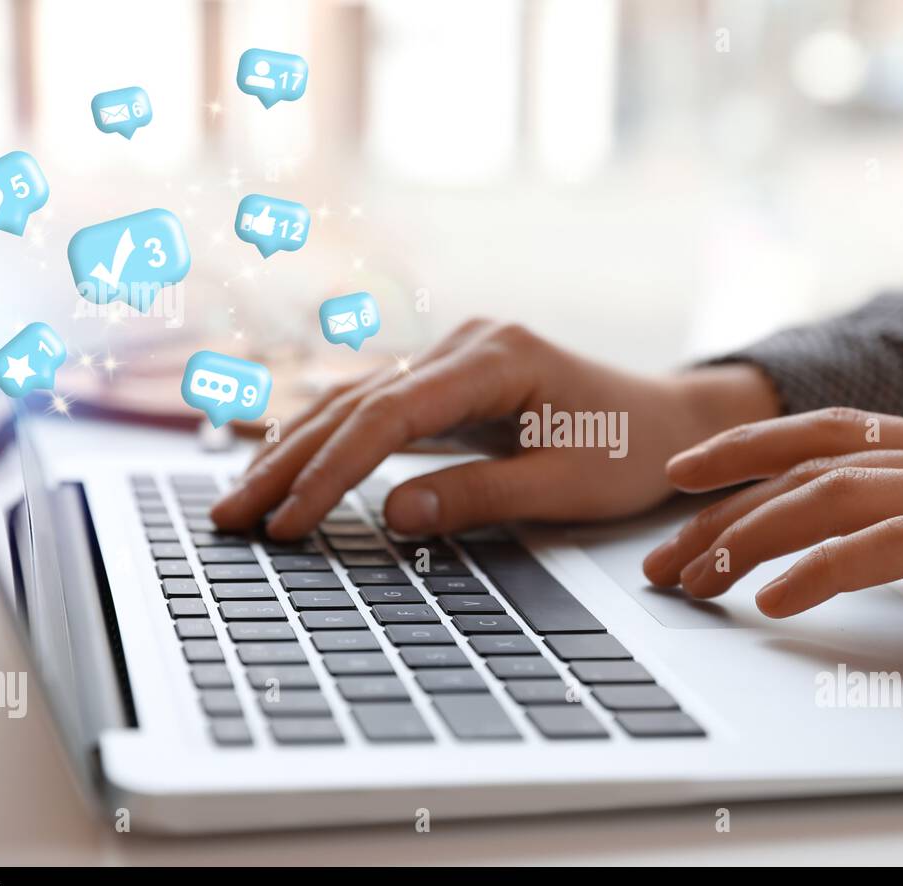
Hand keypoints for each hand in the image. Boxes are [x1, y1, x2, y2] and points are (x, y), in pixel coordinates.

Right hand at [212, 319, 779, 538]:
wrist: (671, 420)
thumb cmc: (631, 451)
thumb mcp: (564, 484)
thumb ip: (478, 497)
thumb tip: (390, 515)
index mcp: (496, 359)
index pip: (389, 415)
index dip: (331, 471)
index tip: (290, 522)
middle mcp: (466, 345)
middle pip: (356, 401)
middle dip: (289, 462)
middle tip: (231, 517)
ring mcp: (455, 357)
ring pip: (355, 400)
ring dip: (296, 450)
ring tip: (241, 500)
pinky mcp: (451, 380)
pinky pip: (375, 408)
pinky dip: (330, 442)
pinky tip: (288, 467)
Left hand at [642, 407, 902, 682]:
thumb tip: (876, 541)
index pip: (835, 432)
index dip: (750, 446)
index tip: (684, 478)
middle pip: (816, 464)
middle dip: (726, 509)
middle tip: (663, 559)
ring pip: (843, 495)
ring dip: (756, 538)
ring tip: (700, 581)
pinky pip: (901, 546)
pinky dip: (828, 569)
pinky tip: (782, 602)